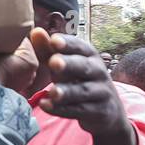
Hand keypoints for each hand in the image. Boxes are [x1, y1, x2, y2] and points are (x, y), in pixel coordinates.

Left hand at [33, 29, 135, 144]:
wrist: (108, 112)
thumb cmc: (79, 81)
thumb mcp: (65, 66)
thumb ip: (49, 51)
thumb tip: (36, 32)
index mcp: (90, 56)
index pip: (81, 47)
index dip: (68, 43)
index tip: (54, 40)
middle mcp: (98, 72)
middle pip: (84, 67)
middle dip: (69, 64)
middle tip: (53, 62)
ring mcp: (101, 92)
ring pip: (83, 91)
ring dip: (67, 91)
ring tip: (52, 91)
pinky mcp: (99, 111)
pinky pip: (80, 110)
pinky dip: (62, 109)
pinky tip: (46, 106)